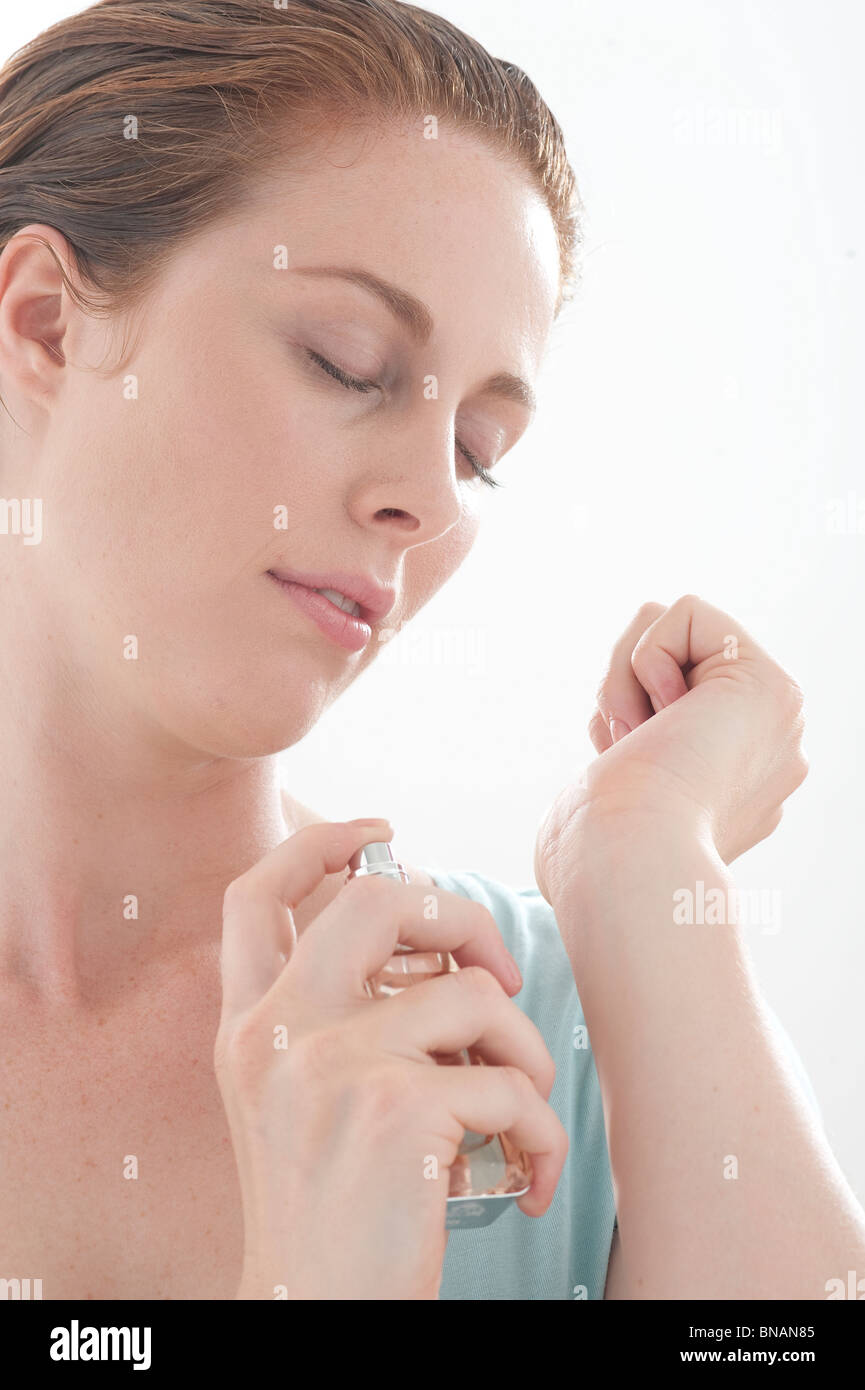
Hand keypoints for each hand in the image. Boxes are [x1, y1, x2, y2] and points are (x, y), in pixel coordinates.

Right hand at [215, 819, 566, 1300]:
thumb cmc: (329, 1215)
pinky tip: (527, 1172)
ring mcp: (332, 1067)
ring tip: (521, 1110)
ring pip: (474, 997)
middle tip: (497, 973)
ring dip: (526, 1052)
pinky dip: (541, 1129)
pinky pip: (512, 1085)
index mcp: (249, 1027)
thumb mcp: (300, 1105)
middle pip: (378, 901)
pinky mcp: (395, 1113)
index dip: (319, 842)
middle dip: (462, 917)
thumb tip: (437, 957)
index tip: (380, 834)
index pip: (256, 894)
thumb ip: (335, 1025)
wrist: (314, 1314)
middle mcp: (278, 1034)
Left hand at [534, 595, 807, 899]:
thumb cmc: (593, 854)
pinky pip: (684, 612)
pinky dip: (642, 659)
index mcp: (732, 785)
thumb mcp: (609, 798)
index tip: (625, 769)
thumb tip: (639, 738)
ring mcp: (777, 722)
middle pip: (673, 658)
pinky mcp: (768, 684)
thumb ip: (638, 762)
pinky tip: (656, 722)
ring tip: (637, 741)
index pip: (667, 697)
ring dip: (625, 678)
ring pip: (674, 630)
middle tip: (629, 754)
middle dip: (625, 691)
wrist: (621, 866)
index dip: (624, 715)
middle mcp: (768, 754)